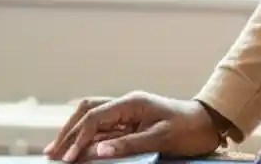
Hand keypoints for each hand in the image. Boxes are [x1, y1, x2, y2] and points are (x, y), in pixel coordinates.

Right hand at [43, 92, 220, 162]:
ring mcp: (127, 113)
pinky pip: (103, 129)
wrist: (208, 124)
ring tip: (57, 152)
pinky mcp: (129, 123)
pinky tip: (77, 150)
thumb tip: (98, 151)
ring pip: (91, 119)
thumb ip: (128, 144)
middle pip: (87, 112)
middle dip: (68, 133)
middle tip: (52, 154)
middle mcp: (126, 104)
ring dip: (74, 134)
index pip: (95, 117)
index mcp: (131, 102)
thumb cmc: (188, 129)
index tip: (68, 159)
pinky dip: (88, 139)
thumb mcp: (160, 138)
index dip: (78, 138)